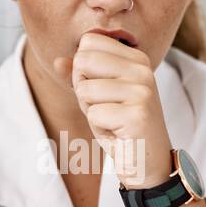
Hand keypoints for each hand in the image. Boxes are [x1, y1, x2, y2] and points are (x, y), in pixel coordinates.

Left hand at [54, 33, 173, 187]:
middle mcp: (143, 70)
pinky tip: (118, 134)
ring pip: (85, 89)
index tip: (102, 91)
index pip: (89, 42)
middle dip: (83, 89)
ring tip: (113, 122)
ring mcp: (142, 91)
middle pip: (83, 60)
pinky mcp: (137, 115)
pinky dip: (99, 129)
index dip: (83, 69)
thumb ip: (80, 75)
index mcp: (137, 59)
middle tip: (105, 109)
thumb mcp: (99, 97)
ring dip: (91, 112)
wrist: (148, 164)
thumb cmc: (121, 128)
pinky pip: (93, 114)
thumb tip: (57, 62)